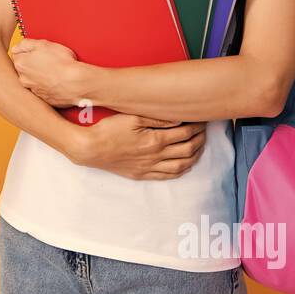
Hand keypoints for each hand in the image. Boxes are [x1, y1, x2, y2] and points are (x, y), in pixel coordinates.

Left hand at [9, 38, 87, 106]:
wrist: (75, 83)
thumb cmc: (61, 62)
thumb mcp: (43, 44)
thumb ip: (26, 44)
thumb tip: (17, 47)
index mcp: (20, 64)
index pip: (17, 55)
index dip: (29, 52)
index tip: (38, 52)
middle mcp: (23, 79)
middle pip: (24, 68)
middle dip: (33, 64)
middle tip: (48, 61)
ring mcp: (33, 90)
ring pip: (33, 80)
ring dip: (40, 76)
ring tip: (54, 71)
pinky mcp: (44, 99)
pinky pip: (44, 90)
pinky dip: (49, 86)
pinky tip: (58, 81)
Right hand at [66, 113, 206, 179]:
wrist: (90, 149)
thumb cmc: (108, 129)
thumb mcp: (132, 117)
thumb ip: (157, 118)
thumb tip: (178, 118)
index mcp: (154, 140)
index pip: (185, 133)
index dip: (197, 126)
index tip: (201, 119)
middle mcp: (155, 157)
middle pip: (187, 150)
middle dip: (200, 139)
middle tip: (204, 131)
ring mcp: (149, 168)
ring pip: (181, 165)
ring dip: (194, 155)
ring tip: (199, 146)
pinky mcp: (142, 174)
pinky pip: (168, 176)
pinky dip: (181, 169)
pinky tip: (185, 163)